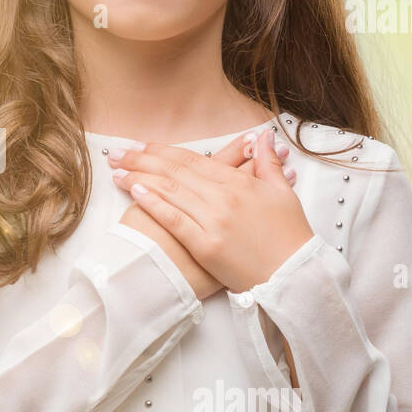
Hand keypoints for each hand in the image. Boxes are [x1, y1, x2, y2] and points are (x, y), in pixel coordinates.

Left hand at [113, 127, 296, 299]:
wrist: (295, 275)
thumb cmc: (289, 237)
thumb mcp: (282, 193)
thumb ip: (268, 163)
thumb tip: (263, 136)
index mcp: (239, 183)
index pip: (194, 160)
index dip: (164, 151)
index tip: (141, 146)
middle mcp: (223, 198)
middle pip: (175, 171)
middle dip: (142, 160)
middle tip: (117, 153)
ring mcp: (214, 221)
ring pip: (170, 191)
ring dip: (140, 178)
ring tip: (117, 170)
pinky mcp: (206, 246)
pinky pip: (174, 220)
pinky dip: (154, 204)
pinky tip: (135, 192)